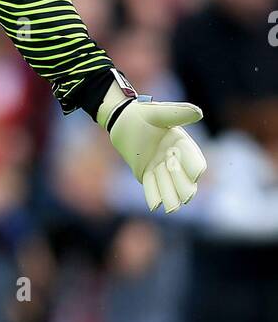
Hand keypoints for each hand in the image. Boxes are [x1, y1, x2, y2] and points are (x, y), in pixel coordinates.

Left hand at [98, 80, 206, 212]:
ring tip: (172, 208)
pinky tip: (155, 206)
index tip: (197, 174)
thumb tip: (199, 113)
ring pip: (167, 184)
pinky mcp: (147, 173)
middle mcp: (174, 157)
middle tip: (187, 198)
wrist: (123, 122)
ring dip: (170, 196)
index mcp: (181, 142)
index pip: (191, 156)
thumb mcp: (158, 112)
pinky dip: (153, 196)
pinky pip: (151, 186)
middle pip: (182, 176)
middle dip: (184, 186)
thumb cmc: (142, 114)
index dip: (194, 165)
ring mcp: (161, 166)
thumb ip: (177, 113)